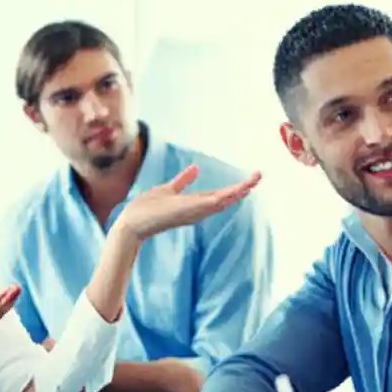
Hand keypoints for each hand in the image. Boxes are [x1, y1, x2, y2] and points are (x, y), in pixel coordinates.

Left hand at [112, 165, 259, 241]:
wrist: (132, 224)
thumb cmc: (146, 209)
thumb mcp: (168, 190)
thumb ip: (182, 180)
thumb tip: (196, 168)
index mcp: (194, 204)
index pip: (220, 195)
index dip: (235, 188)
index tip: (250, 179)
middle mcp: (197, 209)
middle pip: (225, 198)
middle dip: (243, 188)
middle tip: (259, 177)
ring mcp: (193, 211)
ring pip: (221, 201)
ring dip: (237, 191)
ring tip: (253, 181)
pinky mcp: (186, 211)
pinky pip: (208, 204)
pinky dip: (221, 199)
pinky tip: (233, 192)